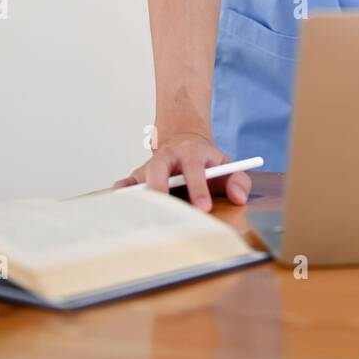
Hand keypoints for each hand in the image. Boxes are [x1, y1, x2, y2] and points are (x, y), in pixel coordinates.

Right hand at [113, 130, 251, 212]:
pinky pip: (126, 182)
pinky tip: (119, 207)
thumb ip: (239, 181)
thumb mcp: (228, 166)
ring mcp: (151, 165)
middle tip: (164, 212)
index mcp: (192, 152)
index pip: (194, 169)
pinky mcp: (139, 175)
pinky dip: (121, 193)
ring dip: (138, 195)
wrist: (186, 141)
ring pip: (140, 176)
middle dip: (159, 188)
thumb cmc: (208, 161)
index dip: (198, 188)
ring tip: (139, 217)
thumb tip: (239, 198)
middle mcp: (168, 157)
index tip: (203, 208)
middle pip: (158, 168)